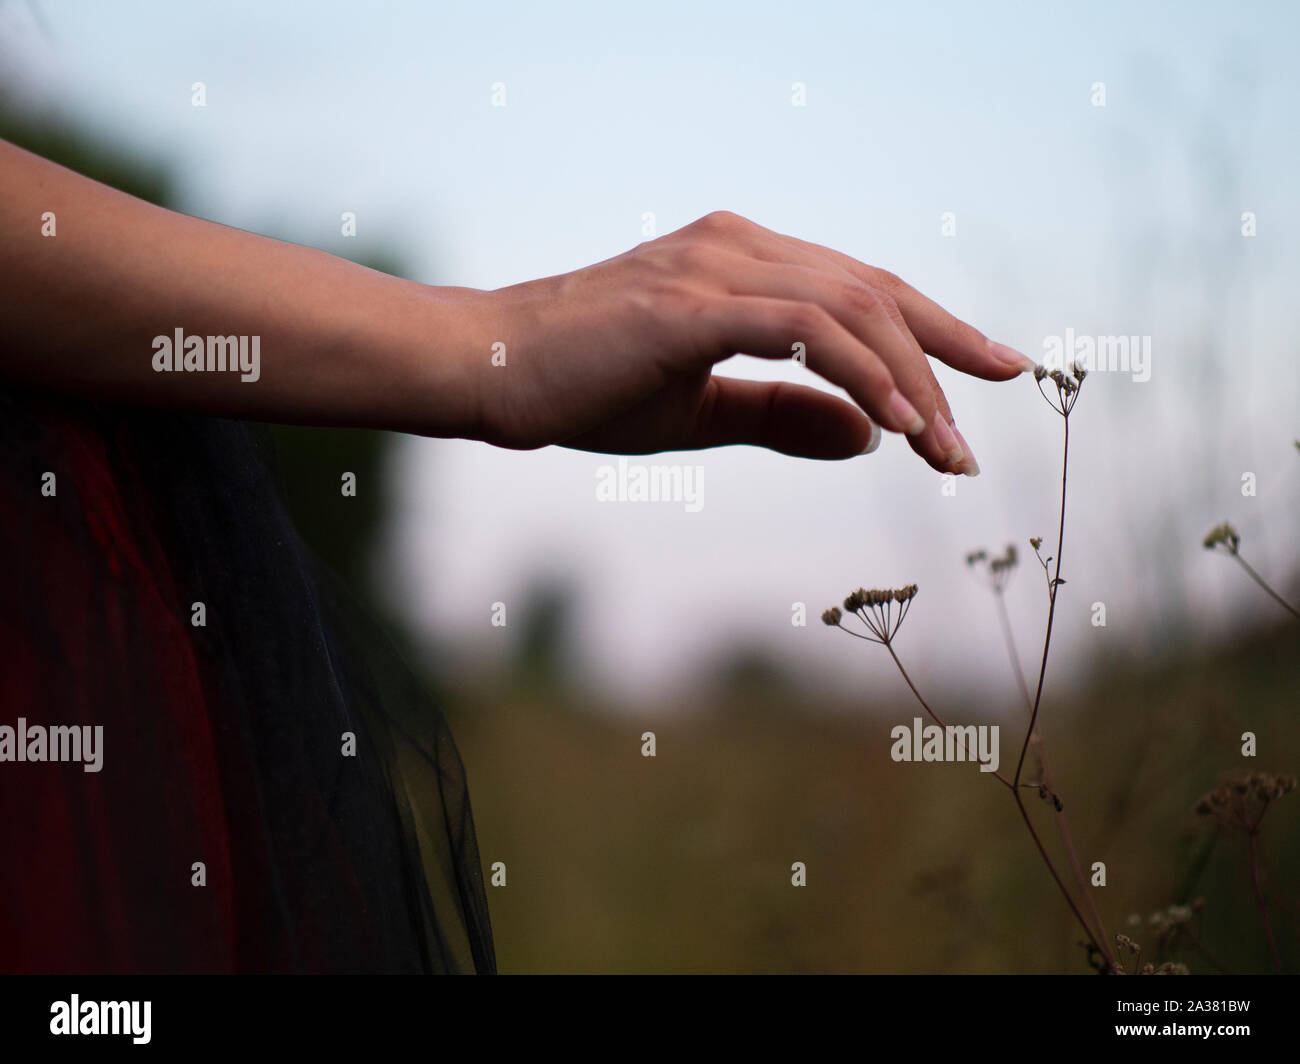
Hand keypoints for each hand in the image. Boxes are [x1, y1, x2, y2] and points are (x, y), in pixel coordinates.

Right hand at [471, 211, 1033, 472]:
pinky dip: (862, 373)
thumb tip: (870, 436)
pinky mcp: (693, 301)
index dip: (933, 332)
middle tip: (972, 445)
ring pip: (853, 308)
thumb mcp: (703, 413)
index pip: (860, 292)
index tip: (988, 374)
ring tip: (944, 451)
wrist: (491, 371)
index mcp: (742, 264)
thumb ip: (785, 418)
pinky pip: (806, 329)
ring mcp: (717, 267)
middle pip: (874, 294)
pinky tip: (898, 423)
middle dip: (941, 363)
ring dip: (912, 381)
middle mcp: (739, 247)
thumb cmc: (585, 387)